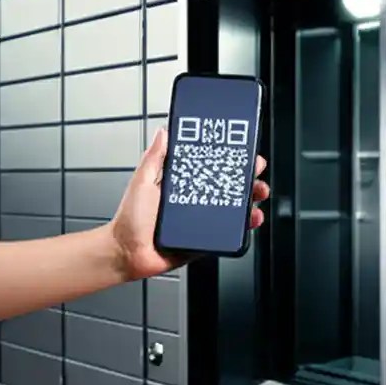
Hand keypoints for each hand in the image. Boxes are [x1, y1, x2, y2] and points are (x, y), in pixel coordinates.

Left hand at [108, 126, 269, 280]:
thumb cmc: (130, 219)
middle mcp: (194, 199)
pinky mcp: (206, 239)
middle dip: (246, 177)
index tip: (242, 149)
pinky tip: (251, 219)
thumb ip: (154, 157)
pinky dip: (245, 226)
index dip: (228, 157)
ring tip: (257, 195)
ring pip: (234, 208)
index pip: (211, 165)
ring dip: (250, 200)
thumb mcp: (142, 181)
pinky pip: (230, 232)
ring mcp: (202, 220)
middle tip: (255, 172)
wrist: (128, 253)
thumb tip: (164, 132)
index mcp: (181, 183)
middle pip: (228, 185)